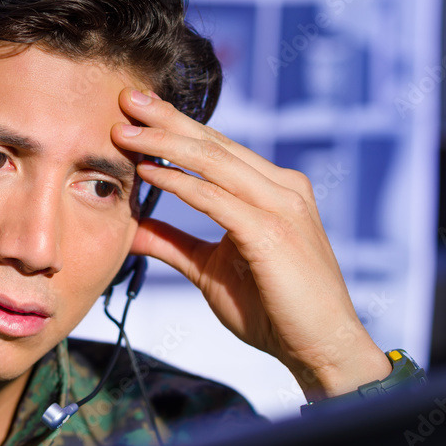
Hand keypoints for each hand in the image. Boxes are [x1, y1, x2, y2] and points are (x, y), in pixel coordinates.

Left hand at [112, 88, 390, 400]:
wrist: (320, 348)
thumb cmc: (273, 310)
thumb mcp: (210, 268)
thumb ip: (173, 243)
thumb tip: (130, 228)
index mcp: (274, 189)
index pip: (217, 148)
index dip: (175, 127)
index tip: (135, 112)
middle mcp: (282, 187)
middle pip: (214, 144)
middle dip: (166, 119)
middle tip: (126, 97)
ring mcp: (281, 206)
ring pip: (214, 162)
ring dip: (165, 143)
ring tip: (125, 131)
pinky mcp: (272, 231)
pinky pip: (216, 199)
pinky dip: (178, 183)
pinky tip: (148, 171)